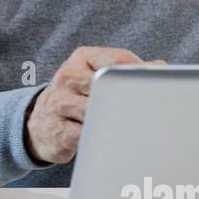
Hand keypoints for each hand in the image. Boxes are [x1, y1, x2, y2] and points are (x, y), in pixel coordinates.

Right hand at [24, 47, 166, 164]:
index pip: (114, 59)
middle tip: (149, 109)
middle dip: (129, 98)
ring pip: (98, 110)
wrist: (38, 125)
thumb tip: (161, 66)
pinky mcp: (58, 130)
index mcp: (80, 58)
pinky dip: (104, 138)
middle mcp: (67, 76)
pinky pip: (87, 134)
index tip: (153, 86)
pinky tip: (115, 139)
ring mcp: (60, 103)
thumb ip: (125, 70)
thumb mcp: (95, 77)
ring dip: (118, 119)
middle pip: (107, 85)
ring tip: (133, 126)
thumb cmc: (77, 98)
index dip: (138, 73)